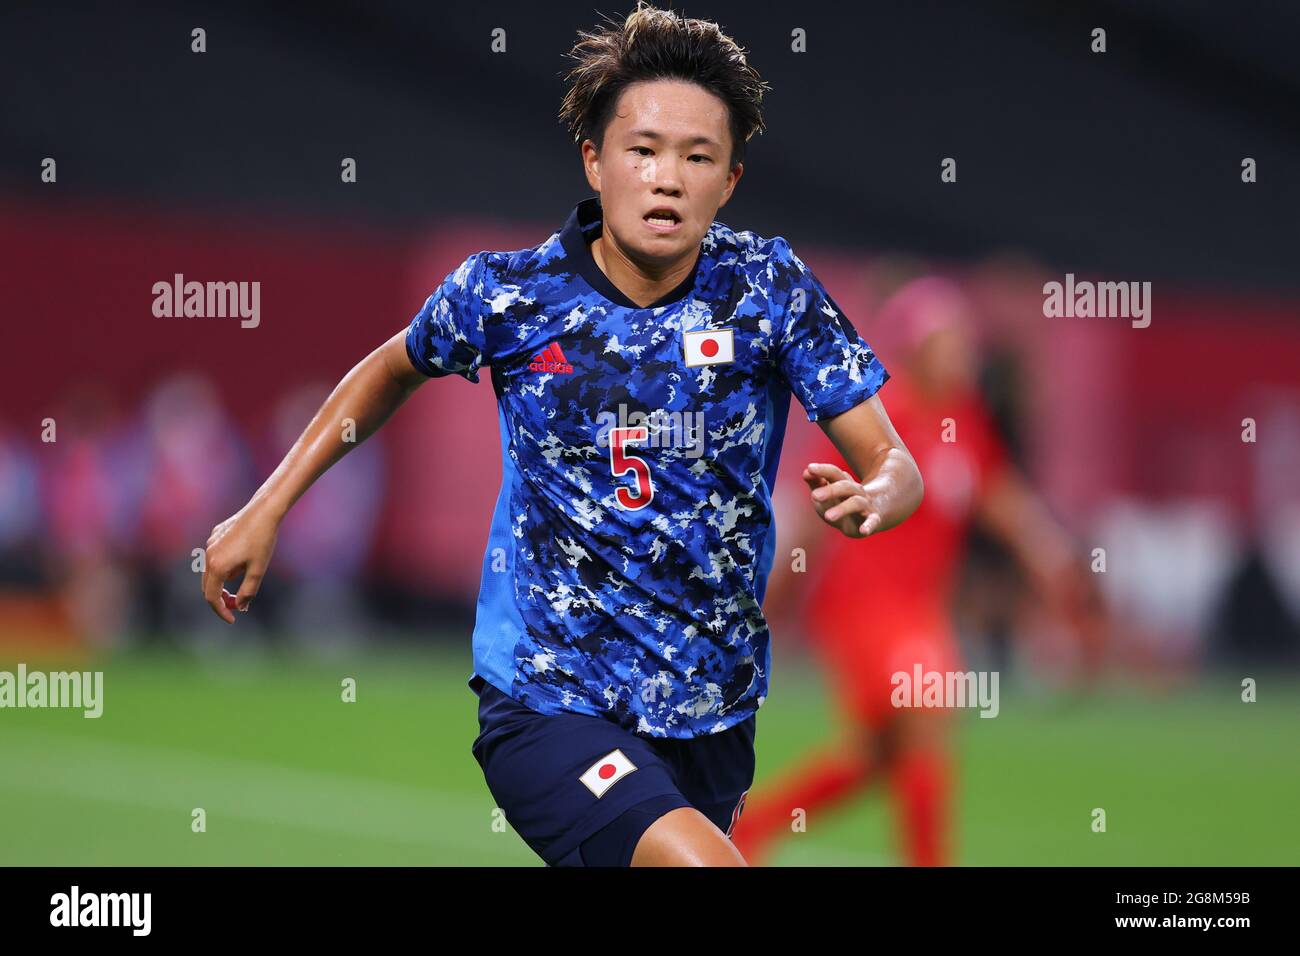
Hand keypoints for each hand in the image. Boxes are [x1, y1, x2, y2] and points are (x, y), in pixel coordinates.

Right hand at [202, 503, 279, 623]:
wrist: (263, 512)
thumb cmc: (263, 541)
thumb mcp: (258, 570)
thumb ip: (248, 592)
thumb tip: (240, 607)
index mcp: (217, 566)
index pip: (212, 597)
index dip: (221, 611)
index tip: (232, 620)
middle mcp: (208, 555)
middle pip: (208, 586)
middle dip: (221, 598)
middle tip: (238, 605)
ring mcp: (210, 544)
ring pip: (211, 571)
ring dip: (223, 582)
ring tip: (245, 575)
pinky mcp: (215, 535)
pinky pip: (216, 556)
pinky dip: (225, 565)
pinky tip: (243, 559)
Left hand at [803, 462, 882, 538]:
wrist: (870, 514)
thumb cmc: (842, 503)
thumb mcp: (827, 494)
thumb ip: (816, 483)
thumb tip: (806, 472)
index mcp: (843, 483)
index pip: (834, 473)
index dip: (823, 470)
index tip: (810, 468)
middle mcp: (856, 491)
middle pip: (845, 487)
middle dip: (830, 490)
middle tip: (814, 496)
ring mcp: (865, 505)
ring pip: (856, 503)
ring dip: (843, 509)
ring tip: (828, 517)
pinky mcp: (873, 519)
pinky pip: (873, 521)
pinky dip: (869, 525)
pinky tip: (863, 531)